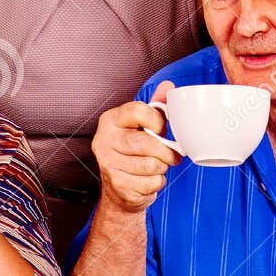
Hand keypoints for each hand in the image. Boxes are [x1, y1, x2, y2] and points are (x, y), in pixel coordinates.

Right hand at [89, 81, 182, 215]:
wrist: (119, 189)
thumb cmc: (132, 153)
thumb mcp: (142, 125)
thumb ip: (155, 106)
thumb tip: (168, 86)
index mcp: (110, 120)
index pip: (138, 111)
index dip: (157, 121)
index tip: (162, 129)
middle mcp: (104, 140)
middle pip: (146, 142)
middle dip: (166, 152)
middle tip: (172, 155)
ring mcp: (108, 163)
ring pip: (150, 164)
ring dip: (162, 168)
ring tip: (158, 166)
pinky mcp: (116, 184)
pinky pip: (149, 183)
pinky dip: (156, 182)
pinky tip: (149, 179)